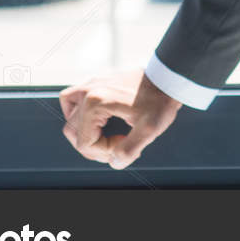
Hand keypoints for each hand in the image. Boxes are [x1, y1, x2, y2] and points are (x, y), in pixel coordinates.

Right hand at [59, 69, 181, 168]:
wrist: (169, 78)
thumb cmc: (160, 101)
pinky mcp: (96, 81)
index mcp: (95, 103)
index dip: (103, 152)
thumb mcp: (148, 130)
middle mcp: (88, 91)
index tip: (124, 143)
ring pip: (70, 115)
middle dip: (93, 145)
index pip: (85, 143)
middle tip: (116, 145)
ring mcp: (90, 83)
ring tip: (101, 135)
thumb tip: (113, 162)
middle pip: (73, 131)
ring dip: (81, 130)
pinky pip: (73, 98)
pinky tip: (95, 119)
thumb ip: (128, 151)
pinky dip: (78, 112)